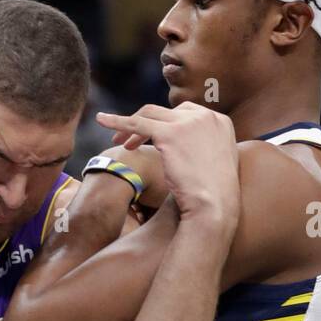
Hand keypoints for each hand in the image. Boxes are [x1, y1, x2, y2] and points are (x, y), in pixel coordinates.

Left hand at [97, 103, 239, 232]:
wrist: (215, 207)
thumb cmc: (214, 197)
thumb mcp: (215, 164)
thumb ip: (204, 150)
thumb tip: (189, 152)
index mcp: (220, 121)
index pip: (185, 114)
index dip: (165, 125)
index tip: (151, 139)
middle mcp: (205, 116)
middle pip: (166, 113)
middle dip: (146, 125)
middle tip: (129, 142)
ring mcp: (188, 122)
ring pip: (149, 115)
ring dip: (132, 127)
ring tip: (118, 142)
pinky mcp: (170, 133)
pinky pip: (136, 122)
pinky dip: (116, 120)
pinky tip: (100, 120)